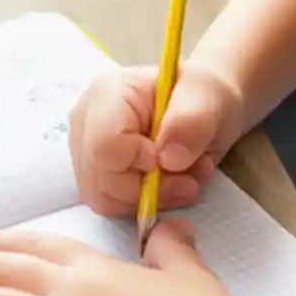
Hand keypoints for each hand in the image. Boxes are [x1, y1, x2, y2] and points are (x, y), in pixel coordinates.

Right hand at [67, 63, 244, 215]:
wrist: (200, 102)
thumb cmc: (202, 92)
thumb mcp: (210, 94)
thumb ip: (193, 121)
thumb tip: (169, 159)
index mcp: (105, 97)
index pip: (103, 148)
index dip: (139, 165)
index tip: (173, 159)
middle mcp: (84, 124)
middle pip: (99, 181)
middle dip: (149, 189)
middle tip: (188, 179)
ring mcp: (84, 150)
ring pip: (102, 198)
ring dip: (148, 197)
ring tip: (182, 178)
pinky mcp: (94, 172)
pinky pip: (110, 203)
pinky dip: (142, 201)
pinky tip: (166, 182)